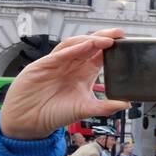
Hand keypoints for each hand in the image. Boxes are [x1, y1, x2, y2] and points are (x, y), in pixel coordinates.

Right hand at [0, 29, 130, 139]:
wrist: (29, 121)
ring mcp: (57, 64)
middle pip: (89, 46)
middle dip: (104, 37)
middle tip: (119, 34)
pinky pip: (59, 54)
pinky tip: (85, 46)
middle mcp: (71, 65)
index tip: (126, 43)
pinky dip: (72, 49)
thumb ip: (105, 107)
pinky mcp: (43, 65)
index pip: (100, 55)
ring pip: (75, 45)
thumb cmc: (54, 113)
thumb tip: (126, 103)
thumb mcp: (85, 109)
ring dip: (90, 41)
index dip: (112, 48)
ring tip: (106, 40)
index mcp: (83, 73)